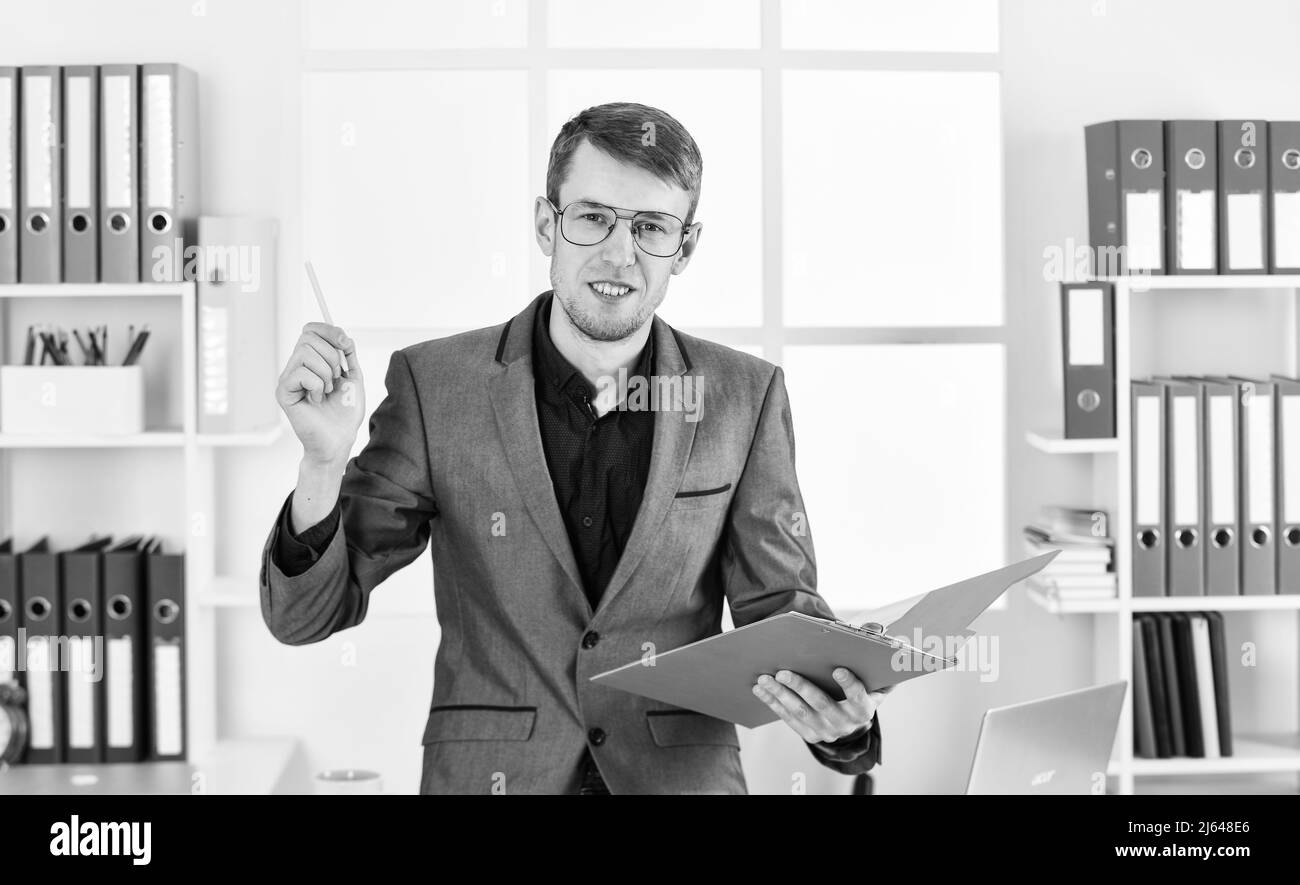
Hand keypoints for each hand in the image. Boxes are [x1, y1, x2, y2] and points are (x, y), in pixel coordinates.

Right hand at [276, 322, 364, 466]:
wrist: (340, 438)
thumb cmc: (345, 412)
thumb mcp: (353, 377)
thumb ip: (348, 354)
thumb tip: (342, 334)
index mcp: (311, 361)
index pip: (310, 330)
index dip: (328, 331)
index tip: (346, 344)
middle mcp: (296, 366)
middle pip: (308, 337)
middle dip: (332, 356)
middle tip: (336, 378)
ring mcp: (288, 379)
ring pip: (305, 352)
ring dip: (326, 373)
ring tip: (327, 392)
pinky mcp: (283, 392)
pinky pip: (301, 373)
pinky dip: (317, 385)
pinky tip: (317, 400)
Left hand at [752, 667, 891, 744]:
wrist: (850, 721)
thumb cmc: (859, 690)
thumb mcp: (871, 676)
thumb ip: (872, 653)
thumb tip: (872, 627)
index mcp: (864, 709)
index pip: (858, 697)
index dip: (850, 685)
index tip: (838, 669)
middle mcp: (846, 724)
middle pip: (822, 705)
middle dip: (801, 687)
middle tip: (782, 672)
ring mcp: (826, 731)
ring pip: (801, 712)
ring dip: (780, 695)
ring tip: (764, 678)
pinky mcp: (809, 735)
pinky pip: (788, 718)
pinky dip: (773, 702)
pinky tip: (760, 689)